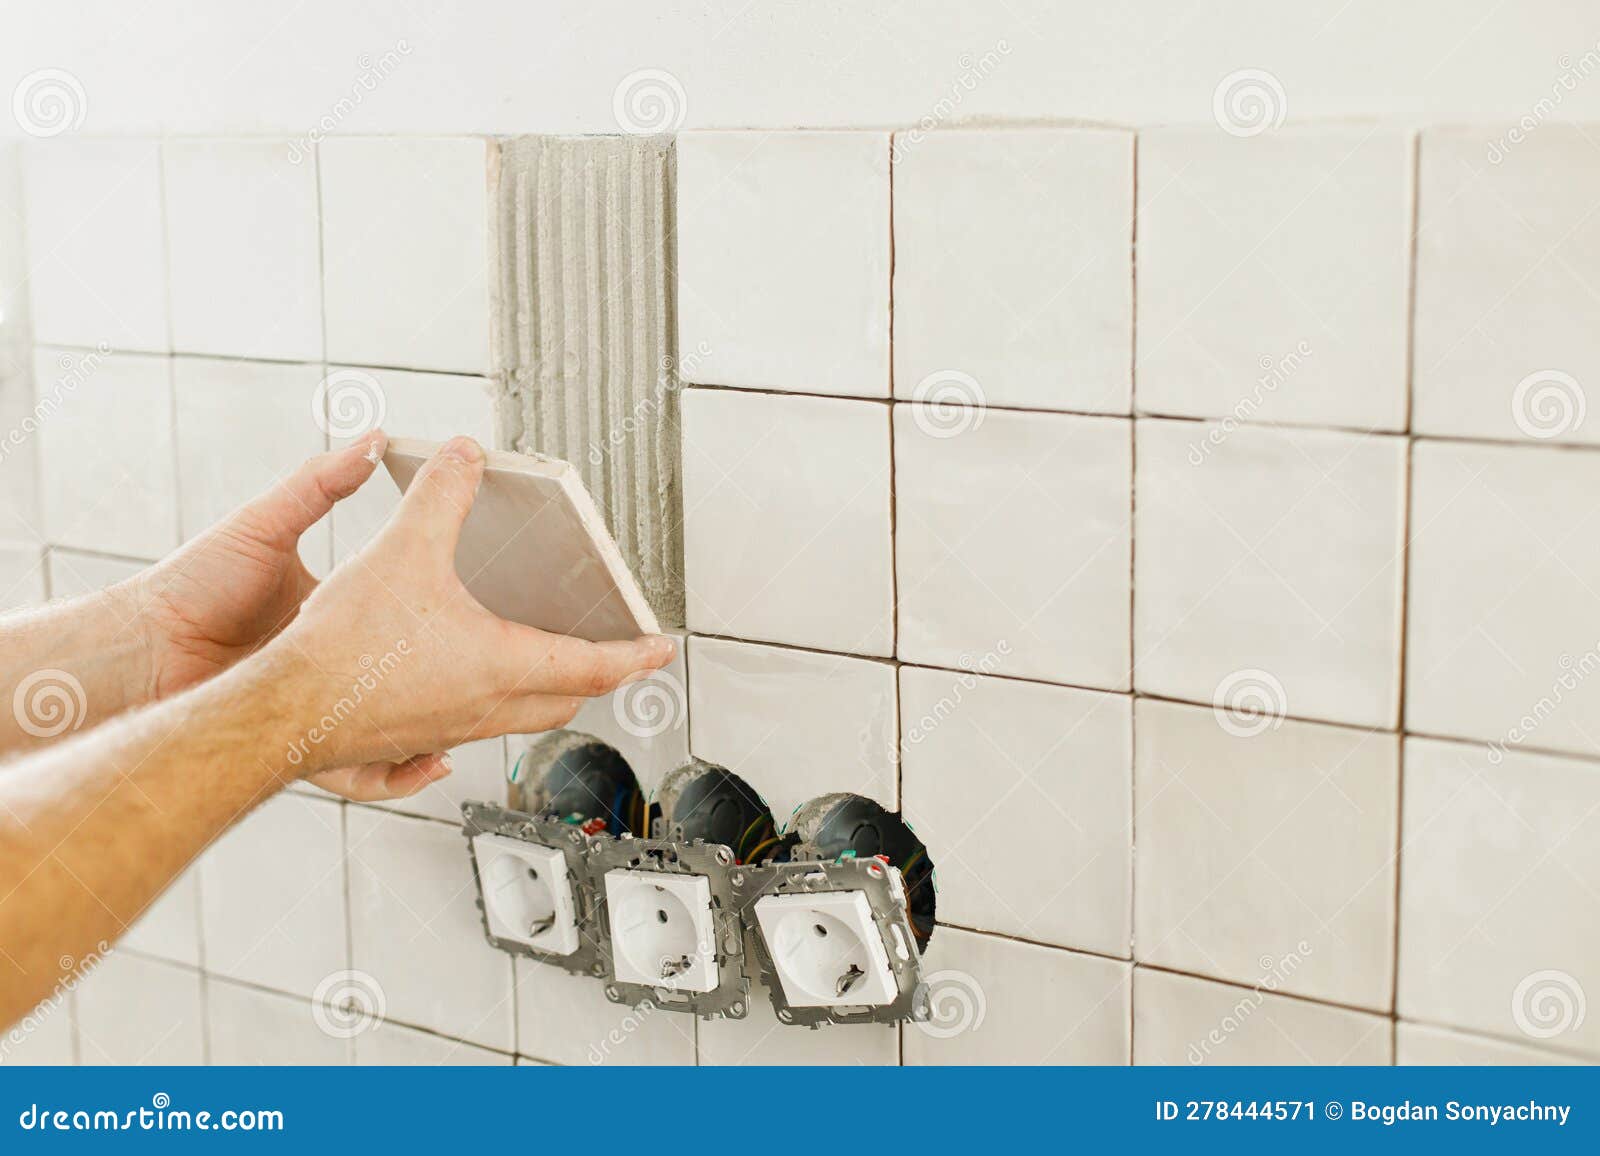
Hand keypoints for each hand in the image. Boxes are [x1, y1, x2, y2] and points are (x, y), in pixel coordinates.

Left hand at [136, 431, 452, 798]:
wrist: (138, 655)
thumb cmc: (187, 588)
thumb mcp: (265, 525)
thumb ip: (321, 483)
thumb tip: (370, 441)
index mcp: (330, 608)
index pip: (405, 608)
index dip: (444, 611)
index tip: (481, 600)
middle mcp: (333, 662)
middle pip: (415, 677)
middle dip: (460, 686)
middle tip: (501, 678)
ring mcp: (325, 708)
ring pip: (402, 731)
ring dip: (439, 732)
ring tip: (477, 726)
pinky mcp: (307, 748)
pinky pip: (367, 776)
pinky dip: (400, 777)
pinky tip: (427, 763)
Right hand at [263, 436, 673, 775]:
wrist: (280, 711)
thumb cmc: (342, 649)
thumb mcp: (404, 551)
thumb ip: (441, 497)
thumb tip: (465, 458)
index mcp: (501, 665)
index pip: (595, 665)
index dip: (636, 655)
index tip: (661, 650)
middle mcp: (483, 708)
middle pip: (563, 699)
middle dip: (593, 675)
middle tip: (609, 656)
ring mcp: (445, 732)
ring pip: (516, 717)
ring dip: (537, 691)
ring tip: (538, 660)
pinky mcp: (406, 741)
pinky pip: (464, 728)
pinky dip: (482, 705)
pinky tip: (455, 685)